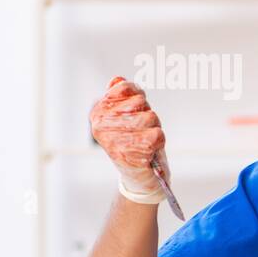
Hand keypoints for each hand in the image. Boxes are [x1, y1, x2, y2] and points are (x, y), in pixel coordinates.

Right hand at [89, 76, 168, 195]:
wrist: (139, 177)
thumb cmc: (135, 143)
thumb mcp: (127, 116)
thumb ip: (122, 97)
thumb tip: (117, 79)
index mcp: (98, 112)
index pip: (124, 88)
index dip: (138, 97)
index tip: (135, 112)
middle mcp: (101, 125)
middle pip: (140, 102)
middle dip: (147, 114)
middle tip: (142, 131)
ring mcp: (114, 139)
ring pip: (150, 117)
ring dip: (154, 128)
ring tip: (146, 141)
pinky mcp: (131, 153)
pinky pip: (157, 135)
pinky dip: (159, 142)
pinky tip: (150, 151)